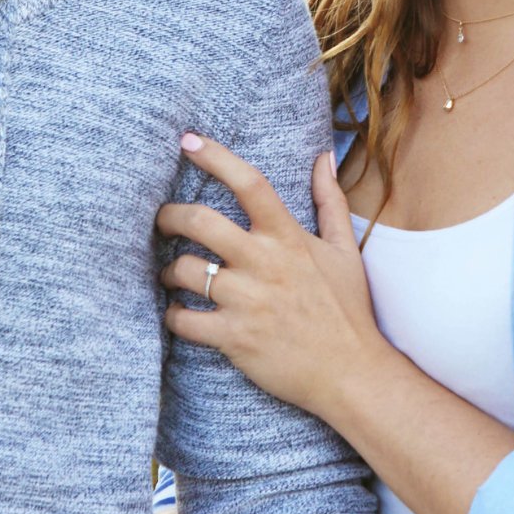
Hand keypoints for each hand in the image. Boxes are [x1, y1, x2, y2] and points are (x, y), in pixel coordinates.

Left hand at [157, 138, 382, 418]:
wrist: (351, 373)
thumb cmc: (348, 309)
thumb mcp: (344, 250)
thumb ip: (329, 200)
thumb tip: (322, 156)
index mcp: (288, 236)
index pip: (248, 182)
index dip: (214, 156)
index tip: (187, 140)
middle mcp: (264, 262)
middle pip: (199, 221)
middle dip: (169, 216)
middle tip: (162, 221)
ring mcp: (246, 301)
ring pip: (183, 270)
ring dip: (168, 271)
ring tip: (170, 274)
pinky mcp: (233, 337)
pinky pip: (183, 320)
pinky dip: (173, 316)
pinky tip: (179, 314)